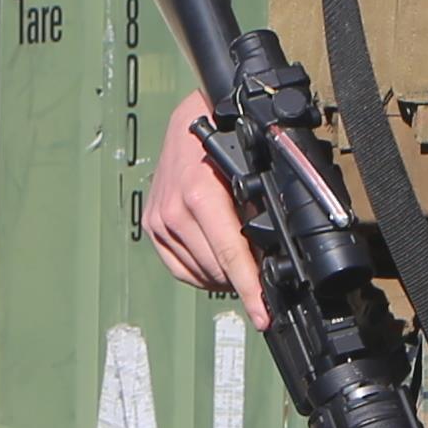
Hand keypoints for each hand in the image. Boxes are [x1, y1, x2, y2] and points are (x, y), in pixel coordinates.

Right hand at [137, 92, 264, 315]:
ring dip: (223, 277)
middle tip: (266, 284)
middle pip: (216, 270)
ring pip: (199, 272)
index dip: (250, 291)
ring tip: (244, 269)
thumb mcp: (251, 169)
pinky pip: (180, 267)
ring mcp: (159, 219)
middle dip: (244, 280)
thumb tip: (274, 254)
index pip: (231, 256)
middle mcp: (174, 210)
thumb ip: (260, 211)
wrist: (194, 113)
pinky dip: (202, 272)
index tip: (263, 315)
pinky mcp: (152, 225)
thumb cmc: (226, 133)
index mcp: (199, 195)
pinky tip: (218, 265)